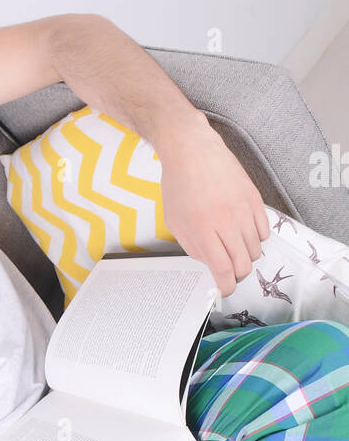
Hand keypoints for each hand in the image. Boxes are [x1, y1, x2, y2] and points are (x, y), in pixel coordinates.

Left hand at [158, 120, 270, 297]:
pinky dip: (256, 237)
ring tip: (233, 246)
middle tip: (229, 271)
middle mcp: (226, 221)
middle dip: (237, 274)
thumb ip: (193, 247)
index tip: (225, 290)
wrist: (192, 150)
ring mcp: (243, 209)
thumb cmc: (179, 184)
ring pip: (256, 249)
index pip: (223, 270)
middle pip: (244, 264)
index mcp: (203, 230)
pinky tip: (242, 231)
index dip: (226, 286)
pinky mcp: (255, 198)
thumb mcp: (176, 222)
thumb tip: (211, 264)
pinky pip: (265, 230)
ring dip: (246, 255)